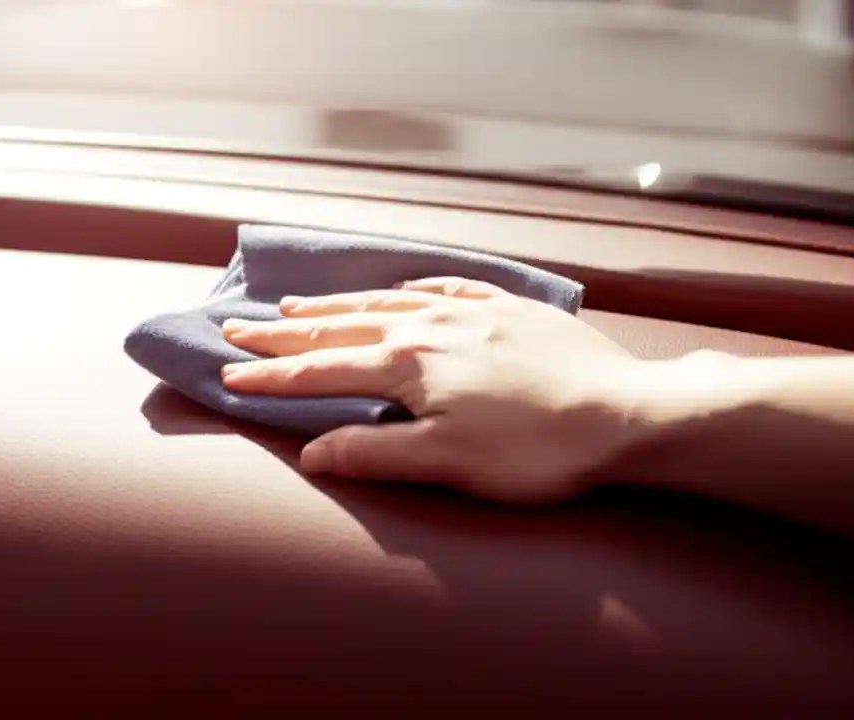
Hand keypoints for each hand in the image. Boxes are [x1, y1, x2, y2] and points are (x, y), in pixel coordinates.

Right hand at [221, 277, 650, 503]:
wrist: (627, 414)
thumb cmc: (536, 450)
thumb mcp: (447, 463)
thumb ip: (375, 454)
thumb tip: (311, 453)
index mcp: (409, 364)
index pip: (321, 370)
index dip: (271, 376)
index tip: (227, 374)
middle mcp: (431, 326)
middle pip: (342, 326)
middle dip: (285, 333)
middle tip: (237, 328)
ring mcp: (472, 312)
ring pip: (386, 300)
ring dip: (336, 304)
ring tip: (296, 304)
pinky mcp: (510, 309)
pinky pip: (444, 287)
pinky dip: (409, 287)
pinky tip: (401, 288)